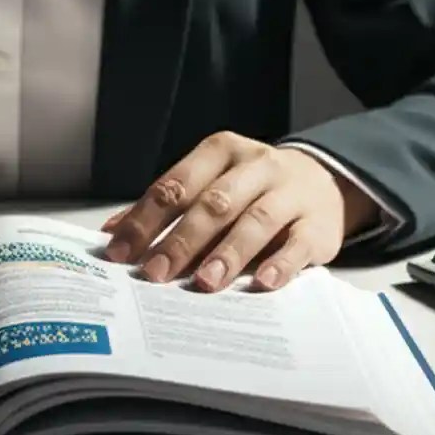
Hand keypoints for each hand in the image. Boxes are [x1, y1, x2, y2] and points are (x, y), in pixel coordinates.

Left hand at [101, 131, 378, 290]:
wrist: (323, 182)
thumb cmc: (248, 190)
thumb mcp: (209, 185)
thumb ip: (164, 208)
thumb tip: (111, 234)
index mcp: (220, 152)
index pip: (175, 185)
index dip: (145, 220)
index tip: (120, 253)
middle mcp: (256, 166)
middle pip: (213, 203)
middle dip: (181, 240)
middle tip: (156, 273)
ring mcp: (290, 193)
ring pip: (256, 220)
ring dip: (228, 253)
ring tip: (204, 282)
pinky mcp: (319, 224)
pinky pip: (299, 243)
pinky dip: (281, 263)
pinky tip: (262, 283)